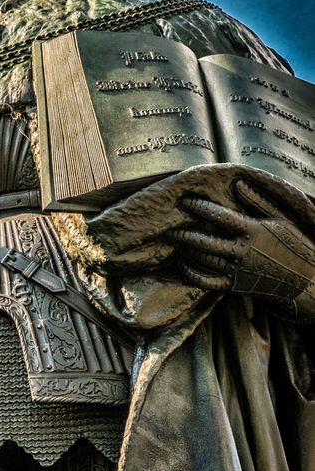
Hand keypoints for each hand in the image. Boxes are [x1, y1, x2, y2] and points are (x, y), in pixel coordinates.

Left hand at [168, 179, 314, 312]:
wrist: (305, 281)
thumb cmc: (293, 244)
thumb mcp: (280, 218)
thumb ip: (258, 201)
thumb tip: (237, 184)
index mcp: (253, 231)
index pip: (219, 216)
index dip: (199, 207)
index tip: (185, 200)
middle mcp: (242, 251)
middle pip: (205, 241)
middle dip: (183, 232)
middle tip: (168, 225)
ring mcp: (237, 271)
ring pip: (203, 260)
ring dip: (186, 249)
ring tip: (173, 238)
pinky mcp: (235, 287)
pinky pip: (207, 282)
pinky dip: (191, 273)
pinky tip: (182, 263)